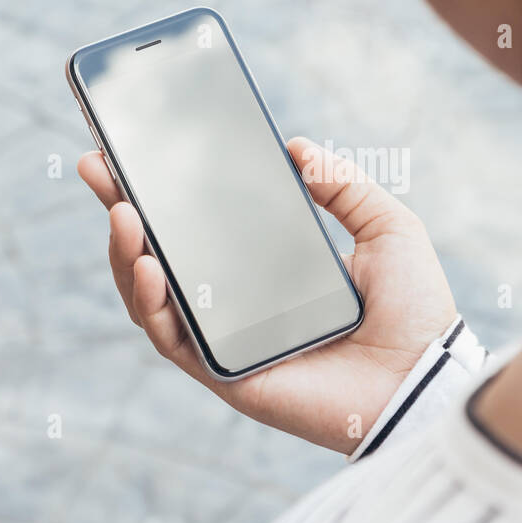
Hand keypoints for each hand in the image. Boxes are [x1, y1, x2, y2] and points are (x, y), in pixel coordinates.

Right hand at [77, 136, 456, 452]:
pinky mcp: (225, 373)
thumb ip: (344, 185)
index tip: (134, 149)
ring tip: (123, 212)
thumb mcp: (386, 227)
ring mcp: (226, 337)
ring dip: (127, 254)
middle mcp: (239, 301)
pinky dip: (152, 303)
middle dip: (122, 210)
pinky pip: (172, 338)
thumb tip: (295, 146)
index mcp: (269, 266)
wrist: (424, 376)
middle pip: (162, 254)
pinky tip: (149, 266)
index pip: (203, 223)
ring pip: (152, 297)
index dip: (164, 189)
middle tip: (97, 166)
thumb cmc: (414, 309)